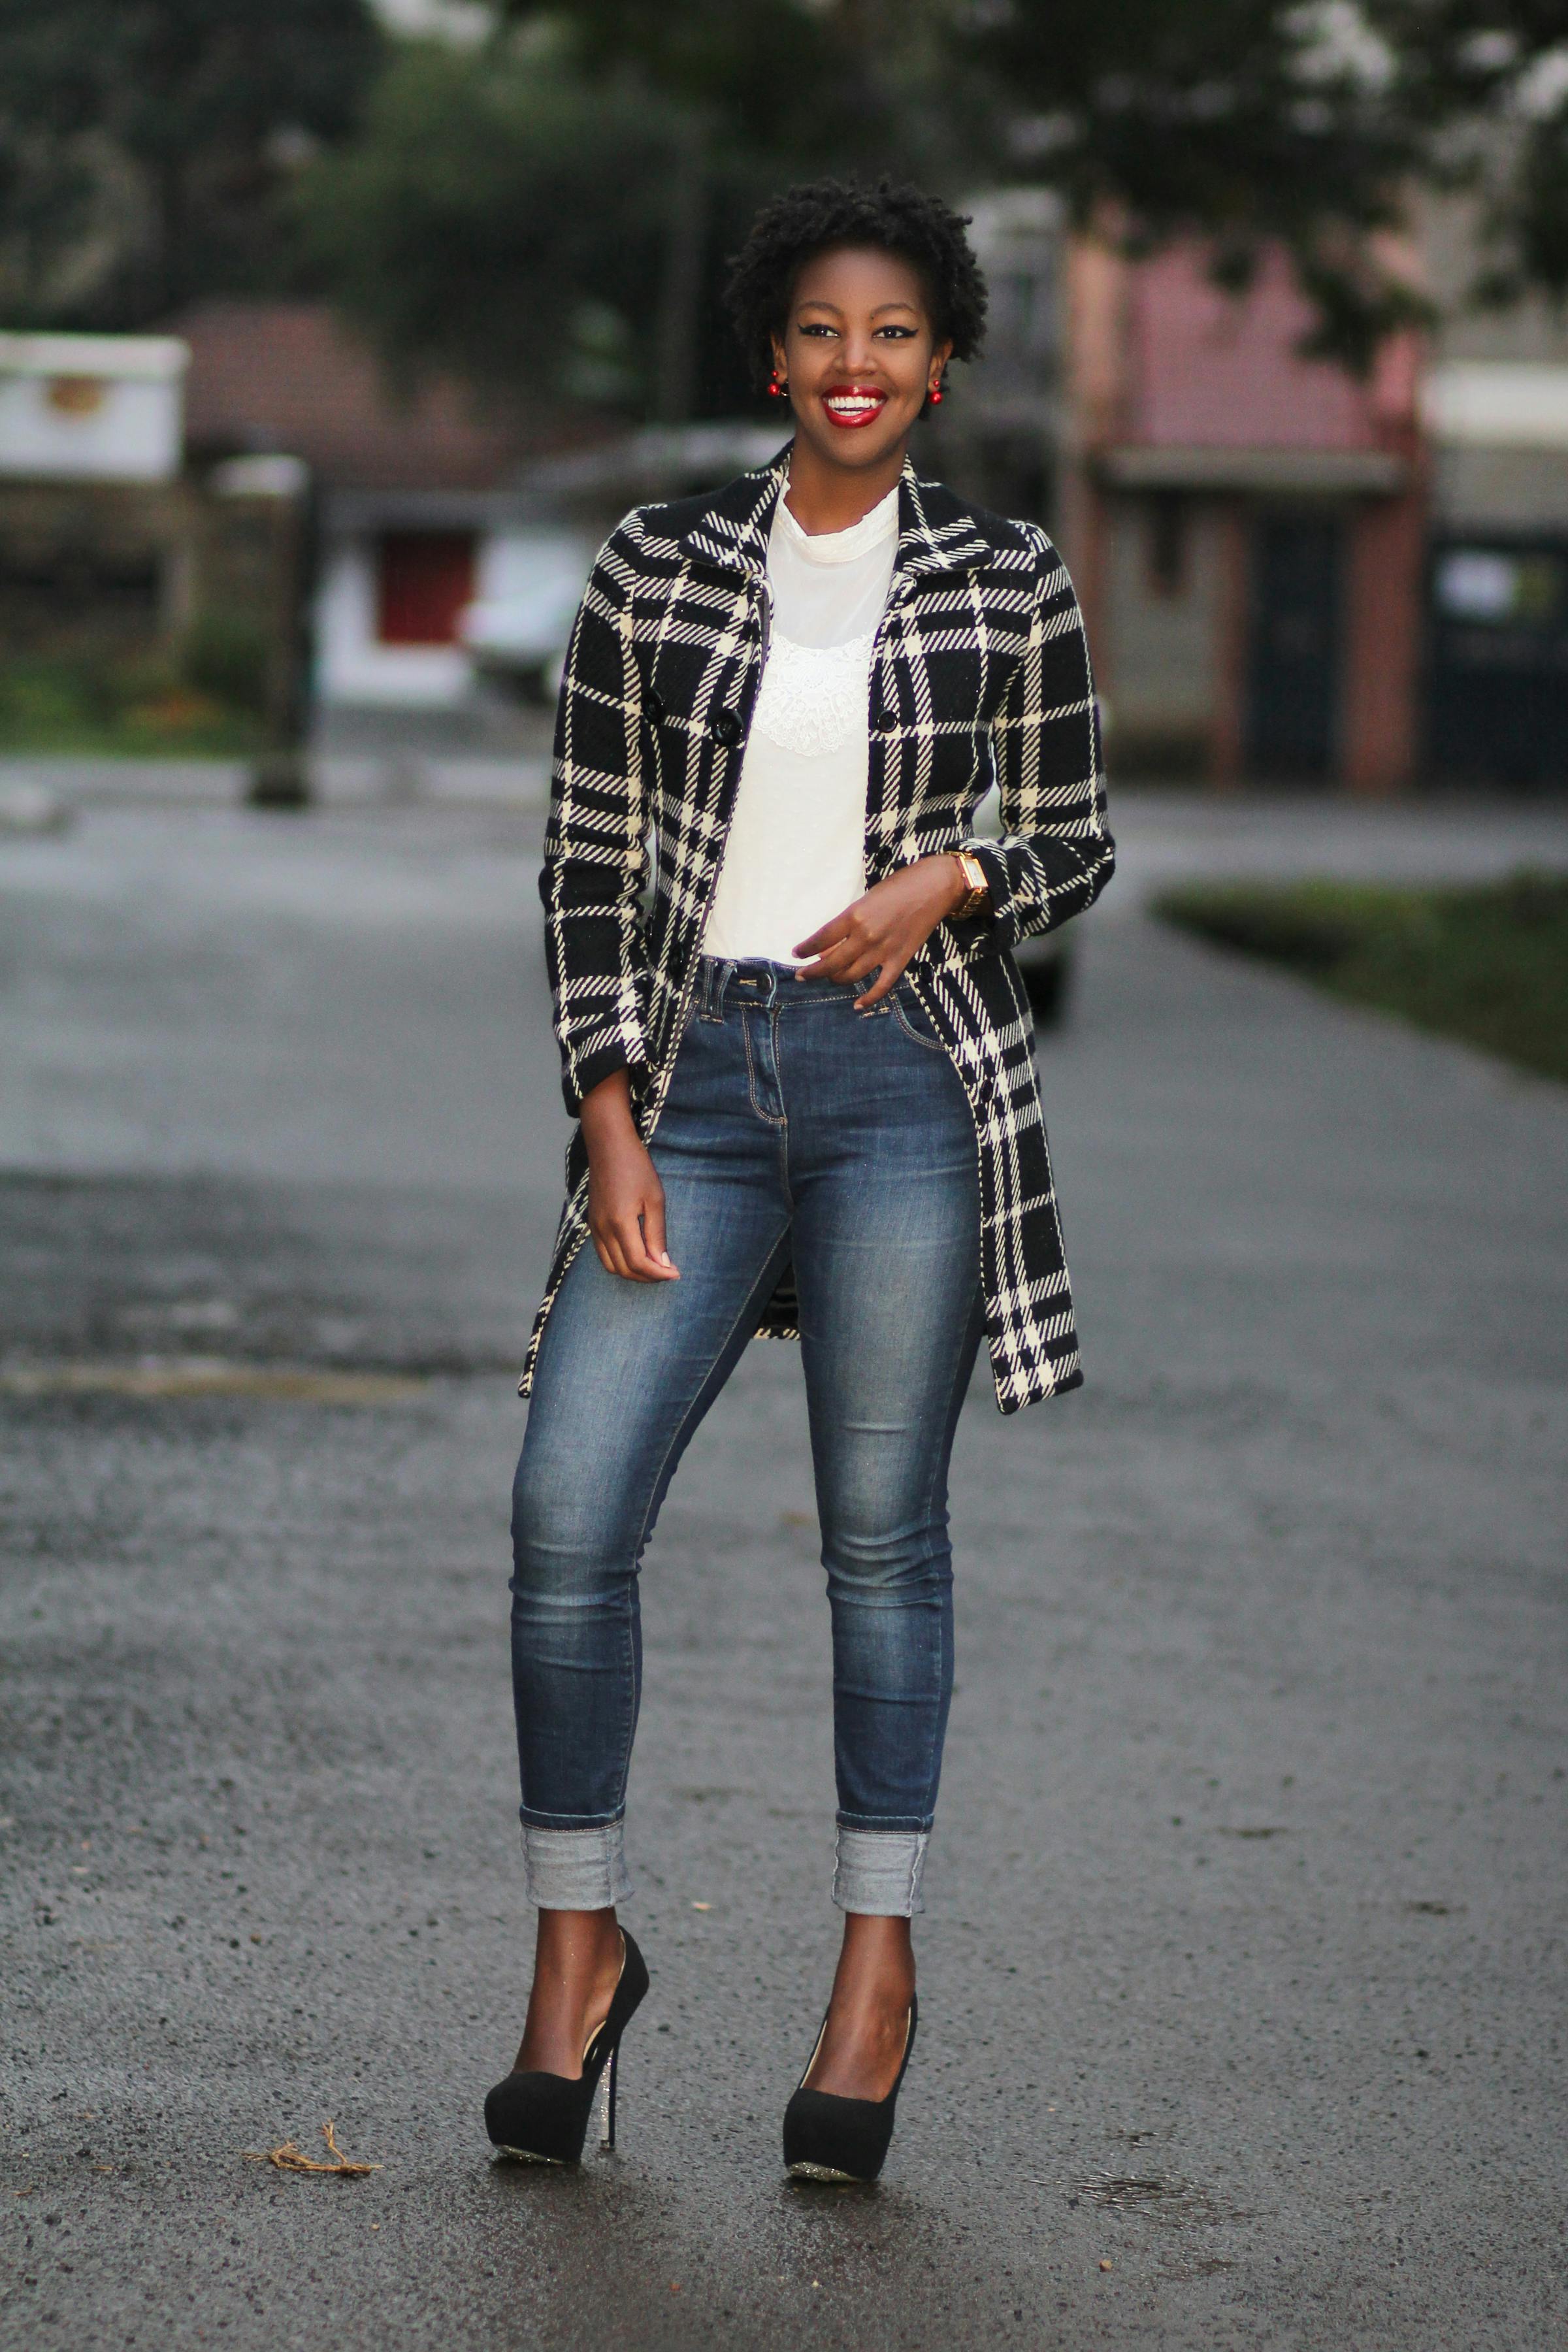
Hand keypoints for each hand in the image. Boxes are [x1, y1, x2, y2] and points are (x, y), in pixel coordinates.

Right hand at [579, 1069, 678, 1281]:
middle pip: (624, 1269)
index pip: (639, 1263)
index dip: (658, 1274)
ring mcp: (595, 1227)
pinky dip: (620, 1262)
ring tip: (654, 1267)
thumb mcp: (655, 1200)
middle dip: (648, 1277)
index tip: (676, 1273)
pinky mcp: (592, 1223)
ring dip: (633, 1273)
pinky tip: (637, 1256)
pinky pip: (603, 1254)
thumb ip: (656, 1234)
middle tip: (668, 1273)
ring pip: (611, 1266)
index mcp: (620, 1223)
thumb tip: (663, 1263)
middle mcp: (603, 1230)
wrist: (609, 1146)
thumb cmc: (636, 1168)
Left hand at [793, 855, 968, 1007]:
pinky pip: (881, 986)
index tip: (797, 954)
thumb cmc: (899, 885)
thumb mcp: (866, 898)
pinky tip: (858, 1006)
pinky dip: (869, 999)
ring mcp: (883, 951)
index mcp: (854, 916)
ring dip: (836, 980)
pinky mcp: (900, 960)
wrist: (934, 887)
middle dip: (812, 972)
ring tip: (830, 978)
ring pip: (851, 976)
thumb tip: (830, 947)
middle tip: (802, 975)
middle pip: (831, 963)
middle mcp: (865, 936)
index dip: (806, 949)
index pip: (821, 939)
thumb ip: (848, 922)